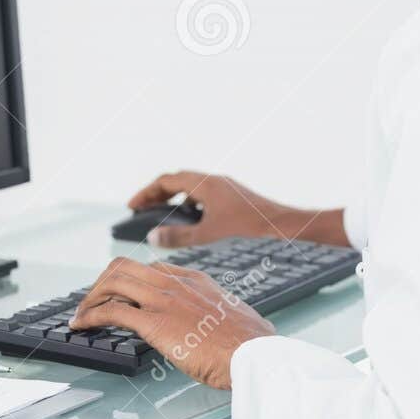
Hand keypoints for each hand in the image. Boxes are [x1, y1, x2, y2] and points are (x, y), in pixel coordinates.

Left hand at [70, 257, 274, 388]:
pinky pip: (111, 311)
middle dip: (102, 284)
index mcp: (195, 279)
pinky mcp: (154, 321)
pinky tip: (81, 325)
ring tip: (80, 315)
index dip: (128, 281)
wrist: (254, 355)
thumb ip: (224, 315)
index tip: (119, 295)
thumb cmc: (251, 344)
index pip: (151, 269)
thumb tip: (233, 326)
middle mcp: (176, 283)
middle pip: (124, 267)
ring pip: (112, 283)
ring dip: (90, 298)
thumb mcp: (236, 318)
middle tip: (92, 302)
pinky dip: (90, 316)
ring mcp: (164, 299)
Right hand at [128, 169, 348, 250]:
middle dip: (158, 195)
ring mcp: (227, 190)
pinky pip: (206, 198)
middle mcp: (216, 182)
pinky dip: (192, 208)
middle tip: (141, 210)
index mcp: (206, 184)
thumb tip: (152, 237)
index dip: (146, 193)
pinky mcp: (236, 200)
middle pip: (178, 181)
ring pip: (193, 189)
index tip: (132, 207)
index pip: (167, 180)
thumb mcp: (209, 236)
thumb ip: (179, 237)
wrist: (287, 230)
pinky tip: (193, 227)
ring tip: (163, 218)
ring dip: (175, 201)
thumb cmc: (250, 231)